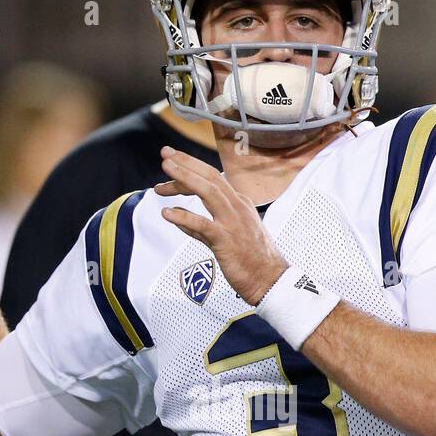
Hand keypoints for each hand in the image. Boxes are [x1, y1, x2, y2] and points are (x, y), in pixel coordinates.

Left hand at [154, 147, 287, 304]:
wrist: (270, 281)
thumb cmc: (251, 261)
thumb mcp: (227, 236)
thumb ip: (202, 226)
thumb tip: (179, 217)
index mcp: (239, 204)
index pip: (212, 179)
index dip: (190, 168)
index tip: (172, 164)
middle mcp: (237, 207)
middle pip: (210, 177)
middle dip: (187, 162)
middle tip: (166, 154)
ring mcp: (233, 222)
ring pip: (208, 192)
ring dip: (185, 178)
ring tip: (165, 171)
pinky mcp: (227, 241)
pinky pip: (203, 225)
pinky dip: (184, 217)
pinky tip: (167, 212)